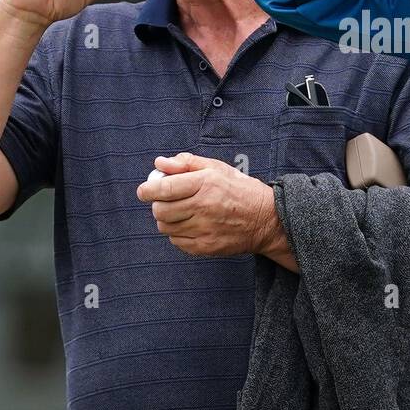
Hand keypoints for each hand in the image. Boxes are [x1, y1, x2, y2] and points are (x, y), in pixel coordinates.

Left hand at [136, 153, 283, 259]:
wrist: (265, 219)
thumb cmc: (240, 190)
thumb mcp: (218, 168)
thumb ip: (187, 163)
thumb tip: (160, 163)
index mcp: (205, 183)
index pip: (164, 188)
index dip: (148, 190)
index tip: (144, 191)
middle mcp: (203, 206)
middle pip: (160, 210)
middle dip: (157, 205)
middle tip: (165, 202)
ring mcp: (204, 229)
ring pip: (166, 227)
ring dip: (168, 220)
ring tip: (181, 214)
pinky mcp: (206, 246)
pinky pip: (177, 242)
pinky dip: (178, 234)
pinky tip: (191, 226)